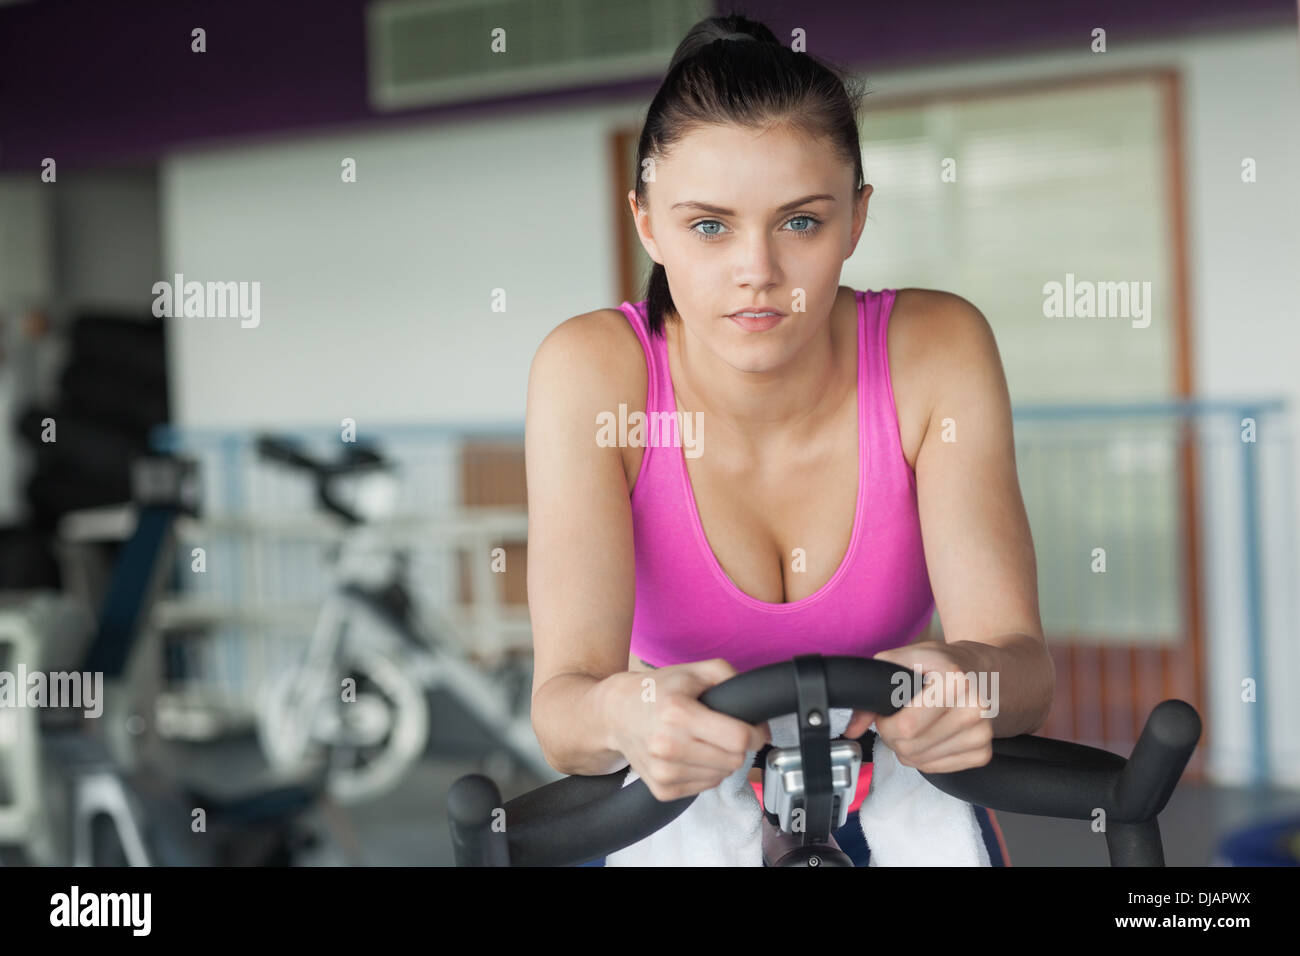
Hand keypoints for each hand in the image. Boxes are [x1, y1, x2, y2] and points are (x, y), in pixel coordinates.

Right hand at [606, 658, 770, 802]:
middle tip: (726, 731)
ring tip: (704, 740)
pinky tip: (692, 754)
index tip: (755, 729)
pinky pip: (705, 787)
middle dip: (738, 746)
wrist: (615, 714)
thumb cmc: (656, 690)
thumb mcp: (693, 670)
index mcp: (677, 713)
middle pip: (733, 760)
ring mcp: (663, 772)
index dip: (756, 734)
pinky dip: (706, 771)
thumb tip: (756, 705)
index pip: (738, 739)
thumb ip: (728, 676)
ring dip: (722, 760)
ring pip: (722, 776)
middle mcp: (668, 746)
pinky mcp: (662, 790)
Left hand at [862, 642, 994, 773]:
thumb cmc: (940, 665)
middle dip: (893, 736)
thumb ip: (872, 688)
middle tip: (901, 717)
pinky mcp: (983, 753)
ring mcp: (982, 734)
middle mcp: (974, 710)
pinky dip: (925, 756)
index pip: (905, 726)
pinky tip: (932, 734)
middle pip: (910, 747)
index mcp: (955, 682)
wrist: (984, 673)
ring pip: (920, 762)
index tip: (889, 711)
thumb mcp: (904, 660)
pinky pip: (936, 769)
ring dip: (908, 747)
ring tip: (918, 723)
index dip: (885, 722)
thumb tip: (852, 729)